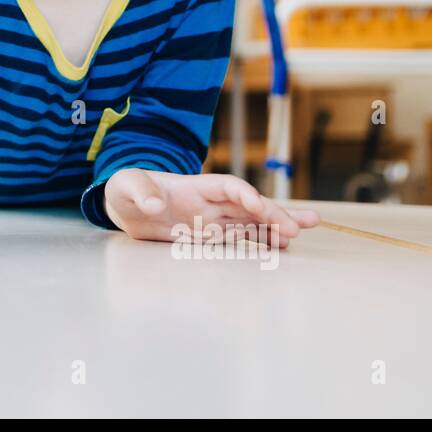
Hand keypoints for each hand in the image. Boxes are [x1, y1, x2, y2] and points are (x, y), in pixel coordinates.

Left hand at [103, 168, 319, 246]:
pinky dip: (261, 239)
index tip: (260, 207)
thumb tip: (154, 204)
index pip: (226, 186)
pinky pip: (241, 236)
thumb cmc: (127, 189)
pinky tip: (282, 246)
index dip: (244, 195)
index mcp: (192, 186)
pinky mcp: (210, 234)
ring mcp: (212, 218)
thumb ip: (140, 193)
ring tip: (305, 229)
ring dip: (277, 224)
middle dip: (273, 213)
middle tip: (300, 227)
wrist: (126, 204)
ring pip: (251, 220)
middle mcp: (209, 201)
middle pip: (247, 204)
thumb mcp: (126, 187)